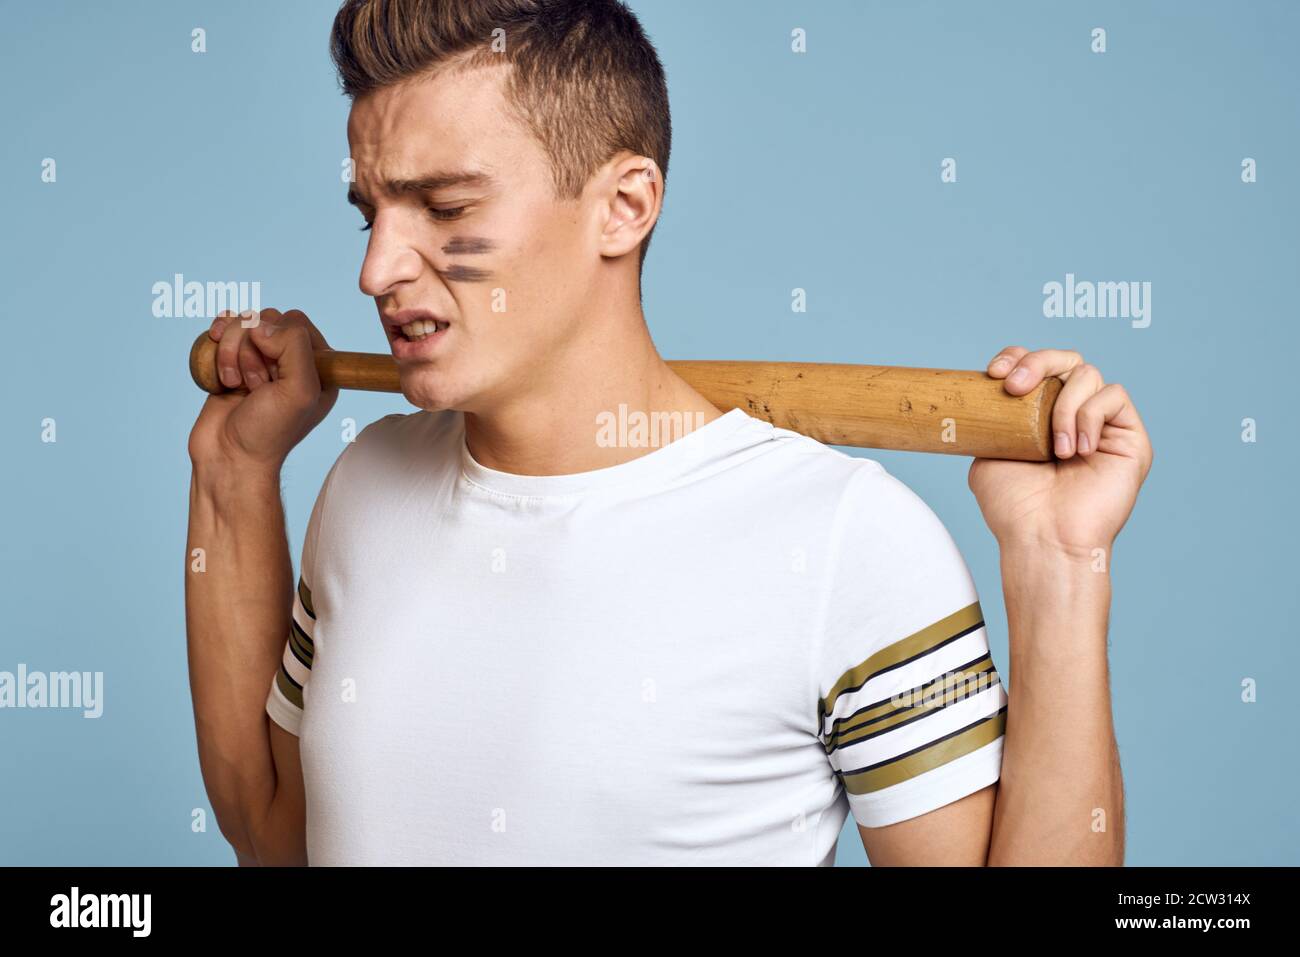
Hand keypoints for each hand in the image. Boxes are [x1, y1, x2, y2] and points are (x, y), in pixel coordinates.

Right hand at [187, 309, 338, 474]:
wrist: (228, 458)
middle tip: (255, 385)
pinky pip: (224, 330)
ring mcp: (261, 360)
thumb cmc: (268, 432)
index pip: (295, 321)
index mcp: (319, 367)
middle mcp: (292, 361)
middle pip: (264, 319)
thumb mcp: (299, 392)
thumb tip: (261, 325)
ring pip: (240, 324)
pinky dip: (216, 343)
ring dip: (231, 352)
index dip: (276, 340)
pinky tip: (218, 368)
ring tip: (235, 383)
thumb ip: (294, 347)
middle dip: (250, 349)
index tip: (274, 377)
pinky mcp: (233, 362)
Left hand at [968, 347, 1153, 557]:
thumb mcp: (986, 454)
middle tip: (1014, 388)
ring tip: (1054, 449)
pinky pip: (1114, 396)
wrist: (1041, 537)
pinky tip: (1077, 450)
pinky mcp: (1129, 437)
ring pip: (1087, 373)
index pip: (1035, 366)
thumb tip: (985, 393)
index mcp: (1038, 416)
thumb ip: (992, 419)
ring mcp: (1102, 424)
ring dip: (1063, 406)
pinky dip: (1089, 416)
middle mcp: (1072, 415)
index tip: (993, 374)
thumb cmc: (1014, 506)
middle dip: (1037, 362)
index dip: (1017, 357)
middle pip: (1065, 358)